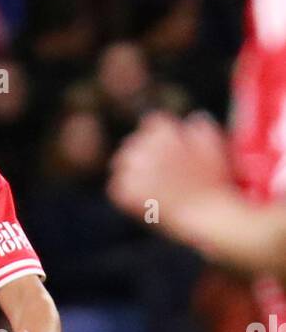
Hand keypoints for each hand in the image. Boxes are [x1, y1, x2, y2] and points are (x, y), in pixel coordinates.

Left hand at [108, 110, 231, 228]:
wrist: (204, 212)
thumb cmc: (214, 179)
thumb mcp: (213, 142)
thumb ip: (198, 126)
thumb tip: (190, 118)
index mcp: (162, 129)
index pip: (152, 123)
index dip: (160, 139)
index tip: (168, 152)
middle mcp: (143, 144)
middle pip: (133, 144)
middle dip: (143, 156)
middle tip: (159, 174)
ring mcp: (131, 168)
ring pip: (121, 165)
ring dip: (132, 174)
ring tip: (152, 188)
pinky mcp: (124, 191)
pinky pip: (117, 188)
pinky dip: (126, 195)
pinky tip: (144, 202)